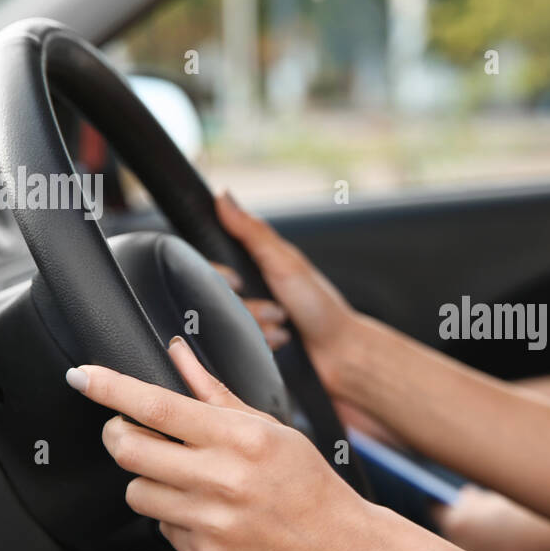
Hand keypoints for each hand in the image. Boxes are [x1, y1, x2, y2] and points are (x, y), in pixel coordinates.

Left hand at [66, 335, 371, 550]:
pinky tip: (207, 513)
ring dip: (147, 480)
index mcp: (240, 437)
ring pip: (136, 491)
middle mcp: (222, 478)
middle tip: (126, 428)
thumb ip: (216, 394)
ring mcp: (211, 520)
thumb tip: (179, 355)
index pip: (158, 406)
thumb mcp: (271, 429)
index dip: (111, 388)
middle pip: (129, 449)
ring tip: (182, 479)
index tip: (81, 375)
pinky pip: (161, 528)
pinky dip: (173, 516)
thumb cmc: (309, 483)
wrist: (341, 549)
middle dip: (117, 433)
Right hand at [214, 190, 357, 367]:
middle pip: (215, 301)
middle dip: (248, 309)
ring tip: (284, 326)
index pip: (210, 266)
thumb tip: (223, 196)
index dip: (218, 277)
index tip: (237, 283)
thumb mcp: (286, 263)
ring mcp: (249, 322)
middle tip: (277, 310)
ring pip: (225, 327)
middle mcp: (247, 293)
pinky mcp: (251, 348)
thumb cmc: (320, 306)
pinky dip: (260, 346)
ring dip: (258, 329)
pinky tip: (281, 343)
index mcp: (253, 266)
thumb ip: (252, 232)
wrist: (339, 354)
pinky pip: (235, 349)